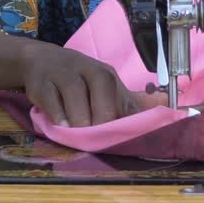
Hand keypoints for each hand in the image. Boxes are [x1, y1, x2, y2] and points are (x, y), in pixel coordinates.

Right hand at [18, 43, 160, 126]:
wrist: (41, 60)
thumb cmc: (78, 79)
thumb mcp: (102, 87)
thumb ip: (126, 105)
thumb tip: (163, 115)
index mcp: (107, 76)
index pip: (122, 100)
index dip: (123, 123)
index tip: (121, 141)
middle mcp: (88, 70)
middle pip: (101, 93)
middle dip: (101, 120)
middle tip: (97, 140)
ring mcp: (64, 74)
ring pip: (75, 94)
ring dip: (78, 119)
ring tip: (78, 135)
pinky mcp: (42, 83)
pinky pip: (51, 100)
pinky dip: (57, 115)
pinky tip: (61, 125)